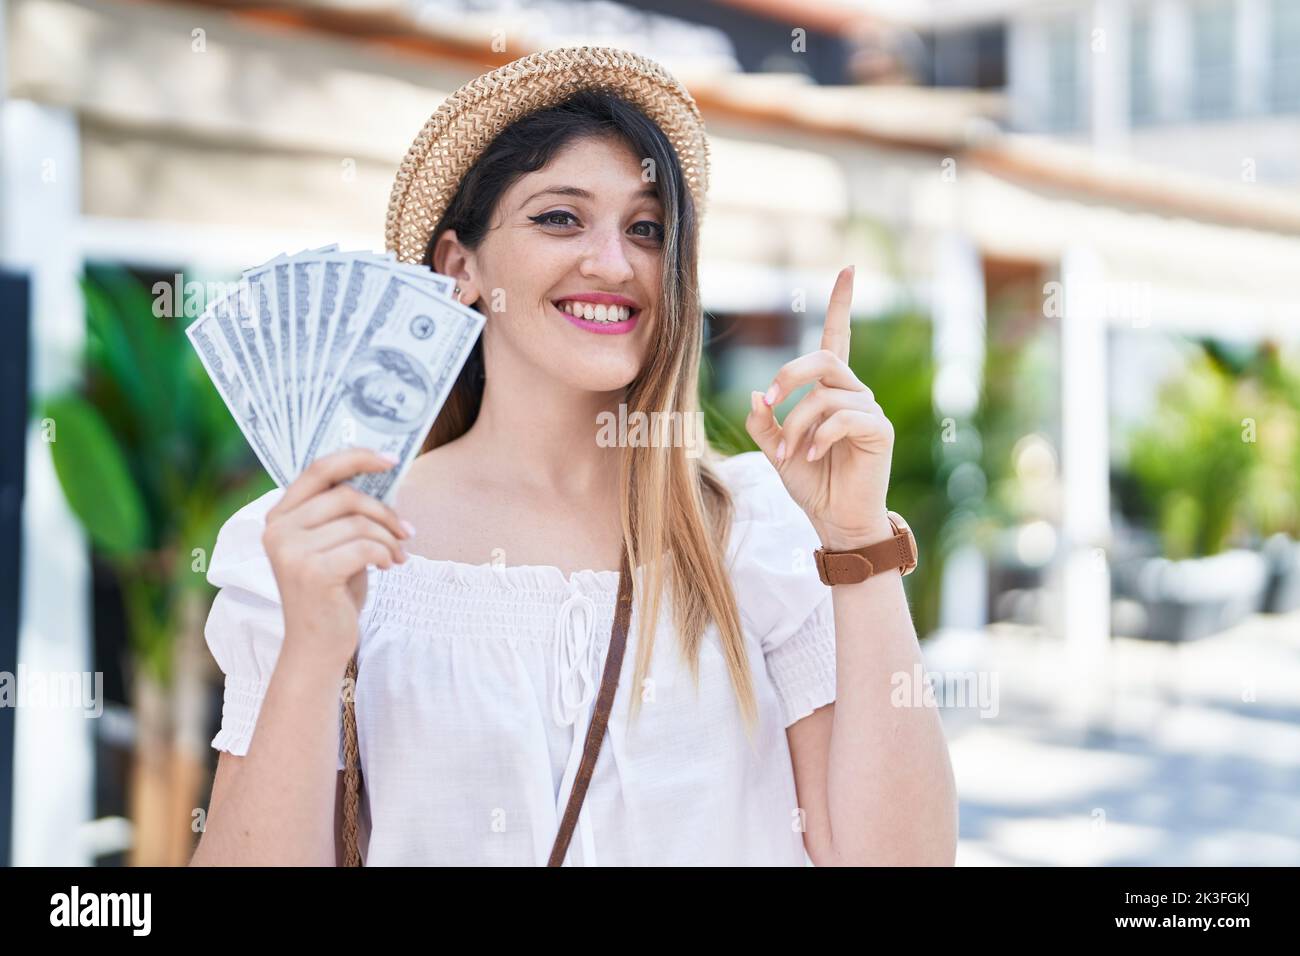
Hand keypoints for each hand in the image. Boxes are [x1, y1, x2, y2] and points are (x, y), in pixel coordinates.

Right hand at [262, 447, 412, 669]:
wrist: (317, 646)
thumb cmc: (333, 592)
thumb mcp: (335, 545)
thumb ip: (345, 513)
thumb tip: (384, 475)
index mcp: (279, 516)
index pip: (319, 470)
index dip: (357, 458)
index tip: (392, 459)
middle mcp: (277, 530)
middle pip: (347, 496)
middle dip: (385, 512)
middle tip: (407, 532)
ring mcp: (290, 551)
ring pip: (359, 523)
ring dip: (389, 539)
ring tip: (398, 555)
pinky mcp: (311, 572)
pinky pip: (365, 547)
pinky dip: (385, 554)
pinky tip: (389, 567)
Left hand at [745, 265, 895, 549]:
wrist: (836, 520)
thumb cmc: (812, 484)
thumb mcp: (776, 450)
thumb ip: (765, 421)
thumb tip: (757, 393)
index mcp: (831, 391)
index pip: (839, 337)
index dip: (842, 304)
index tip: (849, 269)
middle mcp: (854, 393)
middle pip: (824, 357)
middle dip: (789, 374)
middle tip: (769, 402)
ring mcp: (869, 410)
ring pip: (825, 393)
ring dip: (798, 422)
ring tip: (790, 453)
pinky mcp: (879, 430)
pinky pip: (844, 416)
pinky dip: (819, 435)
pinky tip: (810, 455)